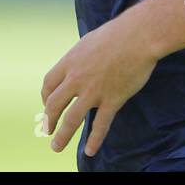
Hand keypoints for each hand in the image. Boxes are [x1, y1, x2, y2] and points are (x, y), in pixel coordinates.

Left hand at [41, 12, 159, 157]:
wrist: (139, 36)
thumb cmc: (117, 34)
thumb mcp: (89, 41)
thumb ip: (80, 57)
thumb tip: (78, 63)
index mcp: (70, 61)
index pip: (48, 83)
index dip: (45, 97)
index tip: (48, 105)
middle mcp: (77, 78)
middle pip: (54, 104)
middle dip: (49, 120)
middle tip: (47, 130)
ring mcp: (94, 91)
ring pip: (71, 119)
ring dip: (62, 136)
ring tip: (56, 147)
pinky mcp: (112, 99)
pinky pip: (100, 125)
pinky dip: (94, 140)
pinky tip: (90, 151)